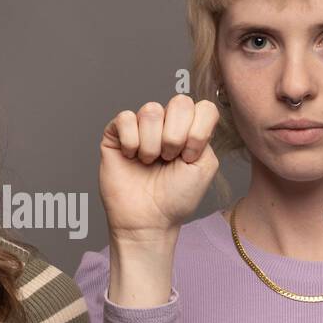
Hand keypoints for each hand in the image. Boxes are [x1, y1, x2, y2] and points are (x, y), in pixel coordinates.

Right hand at [99, 94, 220, 244]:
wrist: (148, 220)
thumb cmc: (175, 199)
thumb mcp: (205, 166)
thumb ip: (205, 134)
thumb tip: (189, 116)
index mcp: (190, 130)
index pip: (203, 107)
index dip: (198, 131)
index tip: (189, 157)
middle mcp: (166, 125)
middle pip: (180, 102)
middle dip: (176, 136)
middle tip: (168, 159)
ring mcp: (141, 127)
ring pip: (151, 110)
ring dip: (152, 143)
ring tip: (149, 162)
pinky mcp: (116, 134)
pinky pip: (125, 118)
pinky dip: (131, 141)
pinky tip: (131, 157)